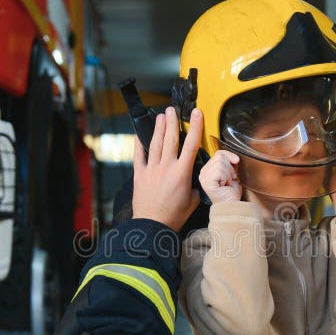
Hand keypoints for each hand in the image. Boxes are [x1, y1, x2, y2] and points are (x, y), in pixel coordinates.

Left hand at [132, 106, 200, 231]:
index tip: (197, 113)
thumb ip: (194, 185)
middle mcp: (166, 167)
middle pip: (170, 138)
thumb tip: (194, 178)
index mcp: (182, 172)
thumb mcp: (193, 200)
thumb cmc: (174, 216)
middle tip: (173, 109)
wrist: (152, 225)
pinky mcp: (139, 175)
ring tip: (161, 116)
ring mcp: (151, 169)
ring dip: (158, 128)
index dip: (195, 127)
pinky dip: (138, 144)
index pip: (191, 144)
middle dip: (172, 121)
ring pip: (155, 143)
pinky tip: (139, 135)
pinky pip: (138, 156)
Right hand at [199, 150, 241, 202]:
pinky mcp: (206, 181)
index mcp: (208, 169)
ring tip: (227, 183)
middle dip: (229, 168)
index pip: (219, 153)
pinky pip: (219, 170)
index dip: (229, 156)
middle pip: (219, 157)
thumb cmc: (231, 193)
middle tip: (229, 179)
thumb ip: (230, 162)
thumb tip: (234, 157)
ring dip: (228, 174)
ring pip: (220, 163)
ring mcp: (203, 177)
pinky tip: (224, 185)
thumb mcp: (232, 173)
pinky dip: (225, 177)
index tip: (236, 164)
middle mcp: (203, 172)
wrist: (232, 205)